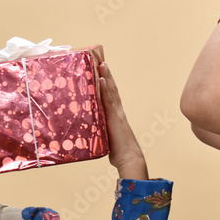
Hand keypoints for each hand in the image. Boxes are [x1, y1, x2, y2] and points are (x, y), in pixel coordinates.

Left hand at [98, 60, 148, 180]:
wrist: (129, 159)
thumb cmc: (119, 152)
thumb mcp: (106, 138)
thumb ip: (100, 131)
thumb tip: (89, 132)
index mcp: (116, 116)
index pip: (111, 95)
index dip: (107, 83)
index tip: (102, 71)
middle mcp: (118, 111)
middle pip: (112, 89)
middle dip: (106, 74)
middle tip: (101, 60)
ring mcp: (117, 113)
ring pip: (111, 91)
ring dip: (106, 76)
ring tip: (101, 63)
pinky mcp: (115, 118)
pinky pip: (109, 100)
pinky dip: (106, 88)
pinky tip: (102, 78)